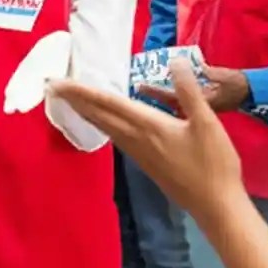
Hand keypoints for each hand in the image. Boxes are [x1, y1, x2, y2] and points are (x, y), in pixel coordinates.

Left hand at [47, 59, 246, 225]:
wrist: (215, 206)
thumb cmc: (214, 164)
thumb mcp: (207, 122)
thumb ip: (189, 91)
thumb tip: (175, 61)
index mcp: (148, 126)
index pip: (108, 103)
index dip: (82, 90)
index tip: (57, 82)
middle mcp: (137, 140)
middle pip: (99, 116)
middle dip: (75, 100)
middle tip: (52, 87)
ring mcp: (140, 154)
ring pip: (105, 128)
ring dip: (86, 112)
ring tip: (71, 101)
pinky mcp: (146, 163)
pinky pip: (116, 138)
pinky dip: (102, 125)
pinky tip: (104, 124)